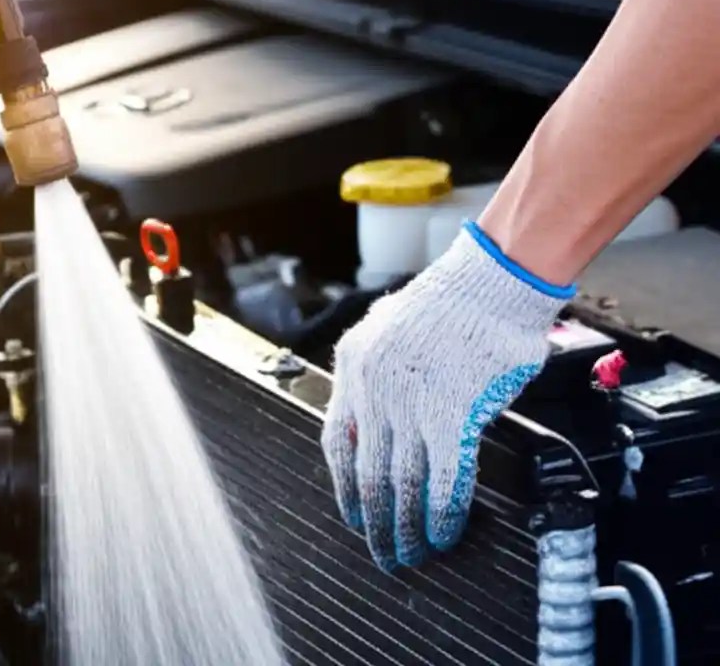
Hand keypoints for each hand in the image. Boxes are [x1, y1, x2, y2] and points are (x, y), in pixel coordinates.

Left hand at [321, 222, 571, 569]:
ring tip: (411, 553)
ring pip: (401, 483)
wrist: (494, 279)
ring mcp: (410, 403)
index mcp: (353, 366)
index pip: (337, 441)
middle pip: (367, 472)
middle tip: (383, 551)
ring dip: (406, 526)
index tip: (354, 515)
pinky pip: (444, 479)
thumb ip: (378, 373)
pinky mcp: (453, 414)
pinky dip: (444, 512)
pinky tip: (445, 532)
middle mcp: (373, 388)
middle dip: (374, 521)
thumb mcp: (388, 329)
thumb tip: (382, 418)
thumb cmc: (454, 302)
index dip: (346, 486)